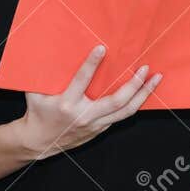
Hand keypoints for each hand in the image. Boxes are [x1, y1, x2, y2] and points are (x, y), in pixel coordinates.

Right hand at [15, 44, 162, 158]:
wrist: (40, 142)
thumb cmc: (37, 113)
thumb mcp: (35, 92)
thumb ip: (43, 75)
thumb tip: (48, 51)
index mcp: (67, 103)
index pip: (82, 80)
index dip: (91, 64)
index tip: (102, 48)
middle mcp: (85, 115)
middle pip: (116, 100)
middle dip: (133, 84)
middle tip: (144, 68)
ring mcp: (95, 124)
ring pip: (126, 111)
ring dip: (143, 95)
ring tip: (155, 80)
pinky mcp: (100, 129)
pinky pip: (122, 116)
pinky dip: (135, 104)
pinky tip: (143, 94)